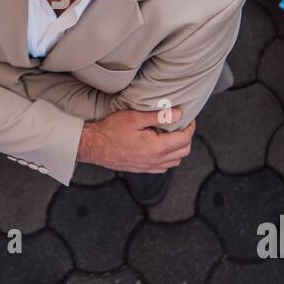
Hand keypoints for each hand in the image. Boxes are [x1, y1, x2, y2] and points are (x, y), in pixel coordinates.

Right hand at [78, 107, 193, 173]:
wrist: (93, 145)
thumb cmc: (111, 130)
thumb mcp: (135, 117)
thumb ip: (159, 116)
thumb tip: (179, 114)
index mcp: (156, 147)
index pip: (184, 139)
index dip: (190, 127)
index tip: (188, 118)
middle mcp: (155, 160)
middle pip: (184, 151)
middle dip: (186, 137)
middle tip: (181, 125)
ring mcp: (148, 167)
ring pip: (175, 161)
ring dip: (178, 148)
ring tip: (171, 134)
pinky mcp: (142, 169)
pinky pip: (163, 167)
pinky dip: (168, 157)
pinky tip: (160, 146)